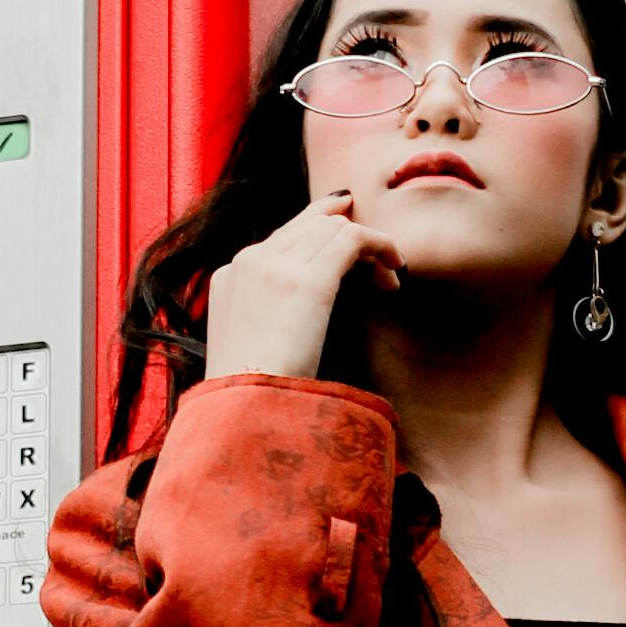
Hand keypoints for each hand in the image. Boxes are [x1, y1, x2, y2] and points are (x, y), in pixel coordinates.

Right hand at [205, 191, 403, 380]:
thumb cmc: (250, 393)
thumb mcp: (243, 346)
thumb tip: (294, 313)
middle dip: (348, 236)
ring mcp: (276, 266)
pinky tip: (395, 266)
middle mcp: (250, 261)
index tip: (346, 219)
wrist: (244, 407)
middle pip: (312, 225)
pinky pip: (354, 239)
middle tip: (380, 261)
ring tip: (388, 276)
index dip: (320, 223)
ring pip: (334, 228)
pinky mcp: (308, 280)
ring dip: (369, 245)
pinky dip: (381, 244)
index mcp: (229, 276)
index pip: (283, 235)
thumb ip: (261, 316)